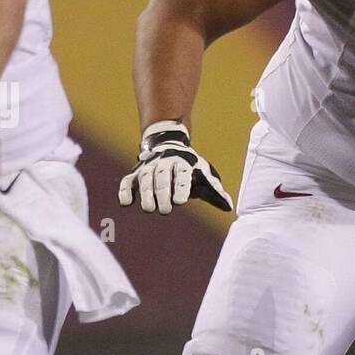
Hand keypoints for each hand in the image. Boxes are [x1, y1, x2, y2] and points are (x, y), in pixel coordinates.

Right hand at [118, 120, 233, 214]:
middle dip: (163, 193)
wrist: (169, 144)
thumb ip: (214, 191)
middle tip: (165, 210)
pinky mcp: (135, 174)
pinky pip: (128, 181)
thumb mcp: (203, 176)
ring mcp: (148, 168)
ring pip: (145, 180)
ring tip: (149, 209)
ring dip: (146, 194)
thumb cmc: (190, 168)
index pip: (182, 176)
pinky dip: (125, 190)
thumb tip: (229, 206)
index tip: (181, 201)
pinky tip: (126, 202)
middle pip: (162, 178)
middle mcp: (164, 164)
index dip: (181, 188)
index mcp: (183, 164)